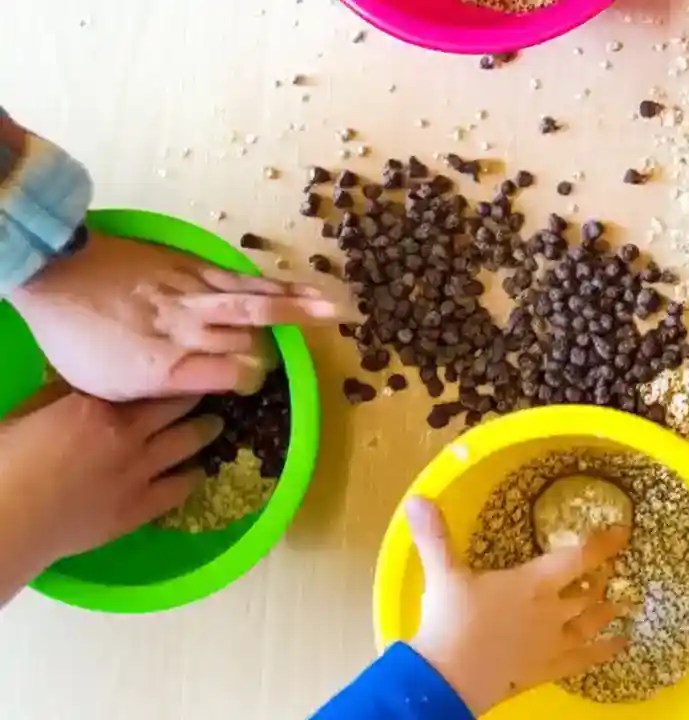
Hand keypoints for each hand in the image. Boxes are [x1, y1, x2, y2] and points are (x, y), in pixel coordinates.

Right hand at [0, 392, 219, 597]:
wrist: (6, 520)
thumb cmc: (3, 462)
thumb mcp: (31, 412)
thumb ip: (66, 396)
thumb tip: (91, 383)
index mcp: (98, 405)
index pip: (150, 381)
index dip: (171, 372)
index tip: (187, 365)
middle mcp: (130, 434)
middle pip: (179, 406)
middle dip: (197, 395)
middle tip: (213, 389)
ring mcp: (140, 472)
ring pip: (190, 442)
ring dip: (206, 430)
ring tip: (216, 424)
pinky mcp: (140, 509)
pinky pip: (181, 489)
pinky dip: (193, 476)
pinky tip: (199, 471)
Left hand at [9, 233, 346, 400]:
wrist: (55, 271)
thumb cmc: (75, 336)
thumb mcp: (106, 385)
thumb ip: (157, 392)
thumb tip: (200, 392)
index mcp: (166, 365)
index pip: (231, 375)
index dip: (251, 379)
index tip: (252, 383)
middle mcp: (187, 328)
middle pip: (249, 336)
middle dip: (291, 336)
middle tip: (333, 333)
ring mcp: (193, 293)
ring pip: (253, 301)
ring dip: (299, 304)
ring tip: (340, 305)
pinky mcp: (192, 268)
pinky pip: (240, 279)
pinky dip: (275, 283)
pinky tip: (302, 287)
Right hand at [406, 497, 629, 714]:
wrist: (450, 677)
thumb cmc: (451, 621)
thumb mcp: (442, 574)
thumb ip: (434, 536)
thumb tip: (417, 498)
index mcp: (532, 583)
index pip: (577, 558)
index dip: (602, 544)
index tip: (622, 532)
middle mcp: (551, 610)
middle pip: (588, 592)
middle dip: (601, 580)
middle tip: (610, 572)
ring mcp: (552, 642)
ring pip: (590, 624)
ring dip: (606, 612)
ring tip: (620, 606)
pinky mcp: (547, 669)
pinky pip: (583, 659)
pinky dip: (604, 651)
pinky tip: (620, 646)